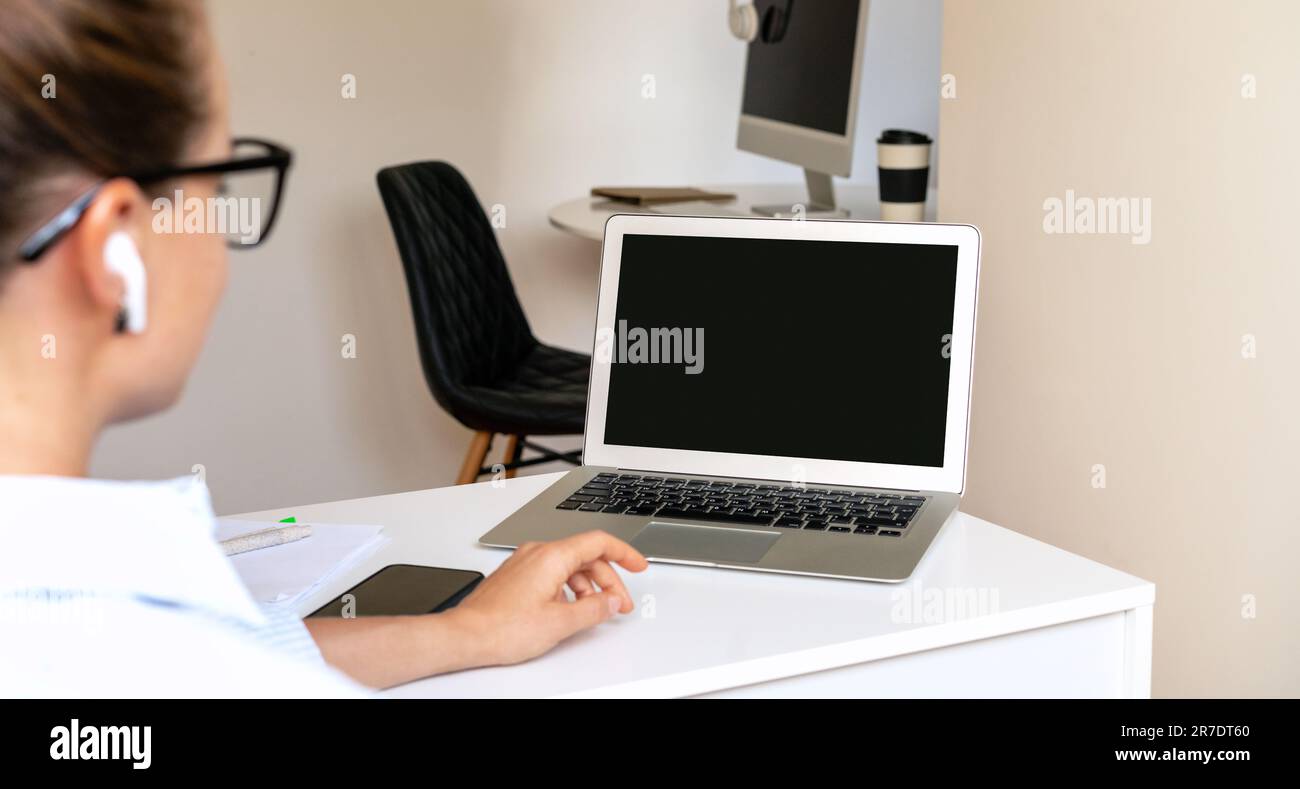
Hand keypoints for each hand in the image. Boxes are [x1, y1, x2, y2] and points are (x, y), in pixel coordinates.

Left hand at [447, 530, 648, 666]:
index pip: (598, 542)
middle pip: (585, 556)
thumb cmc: (502, 628)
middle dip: (608, 580)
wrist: (465, 636)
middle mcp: (537, 553)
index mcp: (552, 556)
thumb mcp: (561, 623)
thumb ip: (594, 610)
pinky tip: (569, 610)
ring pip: (568, 566)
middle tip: (618, 604)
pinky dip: (568, 589)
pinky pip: (552, 574)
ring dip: (587, 587)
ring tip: (593, 612)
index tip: (638, 565)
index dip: (624, 553)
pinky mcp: (516, 576)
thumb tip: (611, 602)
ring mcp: (524, 563)